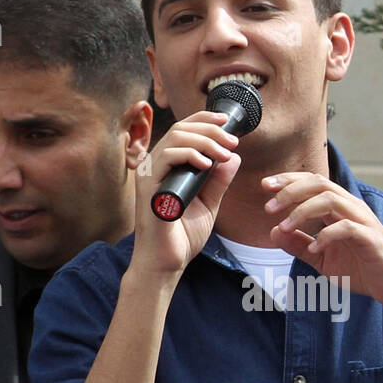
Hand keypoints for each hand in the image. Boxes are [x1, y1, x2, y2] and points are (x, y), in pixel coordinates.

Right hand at [131, 111, 240, 276]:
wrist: (168, 262)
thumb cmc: (182, 235)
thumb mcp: (209, 203)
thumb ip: (219, 180)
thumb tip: (233, 156)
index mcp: (168, 166)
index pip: (183, 130)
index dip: (204, 120)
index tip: (227, 122)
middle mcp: (156, 166)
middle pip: (181, 128)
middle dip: (211, 130)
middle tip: (232, 141)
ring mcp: (150, 174)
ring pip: (175, 138)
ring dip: (204, 141)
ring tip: (224, 153)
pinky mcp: (148, 186)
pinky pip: (167, 157)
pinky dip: (189, 154)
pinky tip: (206, 164)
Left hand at [262, 172, 382, 306]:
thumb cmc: (361, 268)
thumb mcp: (322, 258)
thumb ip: (299, 245)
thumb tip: (274, 232)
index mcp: (339, 208)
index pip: (312, 182)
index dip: (288, 180)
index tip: (264, 187)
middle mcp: (350, 208)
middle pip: (319, 183)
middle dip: (290, 190)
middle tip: (268, 207)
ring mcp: (362, 221)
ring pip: (330, 200)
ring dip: (302, 211)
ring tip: (285, 227)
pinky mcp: (371, 238)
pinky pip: (346, 228)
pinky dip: (326, 235)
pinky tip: (313, 248)